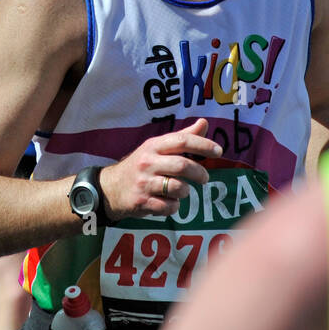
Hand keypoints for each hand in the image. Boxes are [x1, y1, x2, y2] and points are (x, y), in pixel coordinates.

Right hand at [99, 118, 221, 220]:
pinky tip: (168, 202)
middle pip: (182, 165)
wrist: (110, 188)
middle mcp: (147, 162)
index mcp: (153, 146)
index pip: (182, 140)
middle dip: (199, 173)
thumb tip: (204, 123)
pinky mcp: (141, 202)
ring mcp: (143, 183)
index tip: (218, 151)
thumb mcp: (157, 148)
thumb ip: (182, 137)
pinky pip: (168, 207)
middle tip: (205, 178)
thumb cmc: (141, 166)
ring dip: (185, 192)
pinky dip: (173, 206)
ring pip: (177, 188)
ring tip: (181, 191)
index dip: (203, 144)